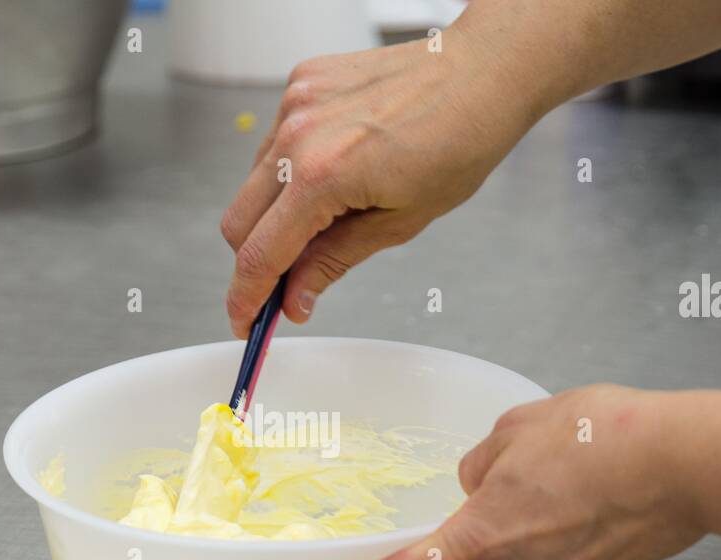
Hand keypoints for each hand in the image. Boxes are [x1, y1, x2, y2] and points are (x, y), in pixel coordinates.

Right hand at [220, 24, 547, 336]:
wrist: (482, 74)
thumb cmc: (458, 141)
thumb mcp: (398, 224)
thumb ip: (332, 263)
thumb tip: (295, 301)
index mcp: (320, 175)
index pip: (258, 254)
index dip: (245, 298)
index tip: (244, 322)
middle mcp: (296, 134)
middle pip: (238, 222)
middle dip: (256, 259)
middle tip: (286, 284)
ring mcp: (294, 102)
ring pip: (253, 183)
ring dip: (274, 214)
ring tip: (329, 218)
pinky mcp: (301, 82)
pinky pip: (274, 143)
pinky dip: (290, 170)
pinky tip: (333, 171)